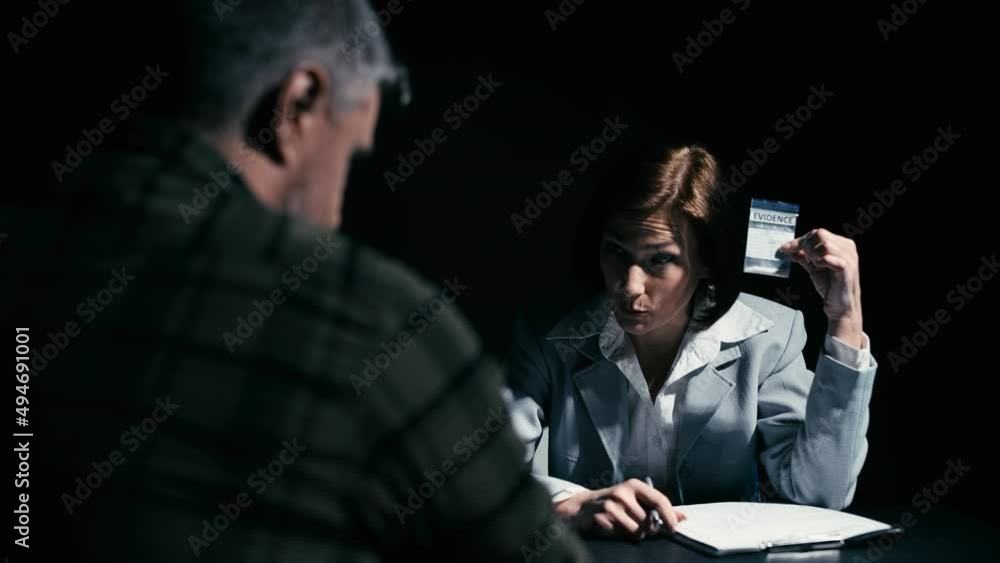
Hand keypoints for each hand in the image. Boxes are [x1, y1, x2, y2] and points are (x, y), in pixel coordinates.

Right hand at [554, 479, 686, 539]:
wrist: (583, 506)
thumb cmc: (616, 503)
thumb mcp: (637, 500)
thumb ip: (659, 508)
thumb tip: (683, 517)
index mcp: (634, 485)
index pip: (659, 500)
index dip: (669, 516)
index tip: (674, 529)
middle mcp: (623, 492)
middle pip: (648, 521)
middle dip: (647, 529)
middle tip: (638, 525)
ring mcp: (610, 504)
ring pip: (635, 531)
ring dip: (633, 534)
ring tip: (623, 526)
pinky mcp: (600, 516)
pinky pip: (619, 535)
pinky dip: (618, 535)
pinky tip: (611, 526)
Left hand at [779, 228, 862, 345]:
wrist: (840, 308)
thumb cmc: (830, 286)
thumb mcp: (814, 268)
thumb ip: (803, 257)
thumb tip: (788, 248)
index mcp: (842, 245)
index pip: (817, 233)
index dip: (799, 240)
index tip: (785, 248)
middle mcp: (848, 248)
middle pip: (820, 234)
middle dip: (805, 245)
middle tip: (803, 259)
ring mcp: (849, 258)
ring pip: (825, 244)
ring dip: (813, 253)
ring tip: (814, 264)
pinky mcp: (846, 270)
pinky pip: (832, 258)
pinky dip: (822, 260)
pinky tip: (819, 265)